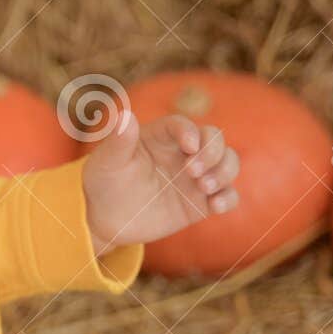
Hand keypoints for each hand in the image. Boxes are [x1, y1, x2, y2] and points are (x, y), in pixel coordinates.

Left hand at [81, 110, 239, 254]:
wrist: (106, 217)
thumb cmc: (104, 182)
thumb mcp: (107, 162)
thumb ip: (118, 140)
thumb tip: (125, 116)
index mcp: (159, 136)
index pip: (183, 125)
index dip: (190, 132)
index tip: (189, 146)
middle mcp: (182, 152)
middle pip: (214, 139)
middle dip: (212, 151)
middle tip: (192, 171)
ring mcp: (194, 177)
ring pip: (227, 163)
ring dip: (224, 171)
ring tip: (204, 187)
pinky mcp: (201, 202)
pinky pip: (228, 195)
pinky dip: (228, 198)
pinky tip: (215, 207)